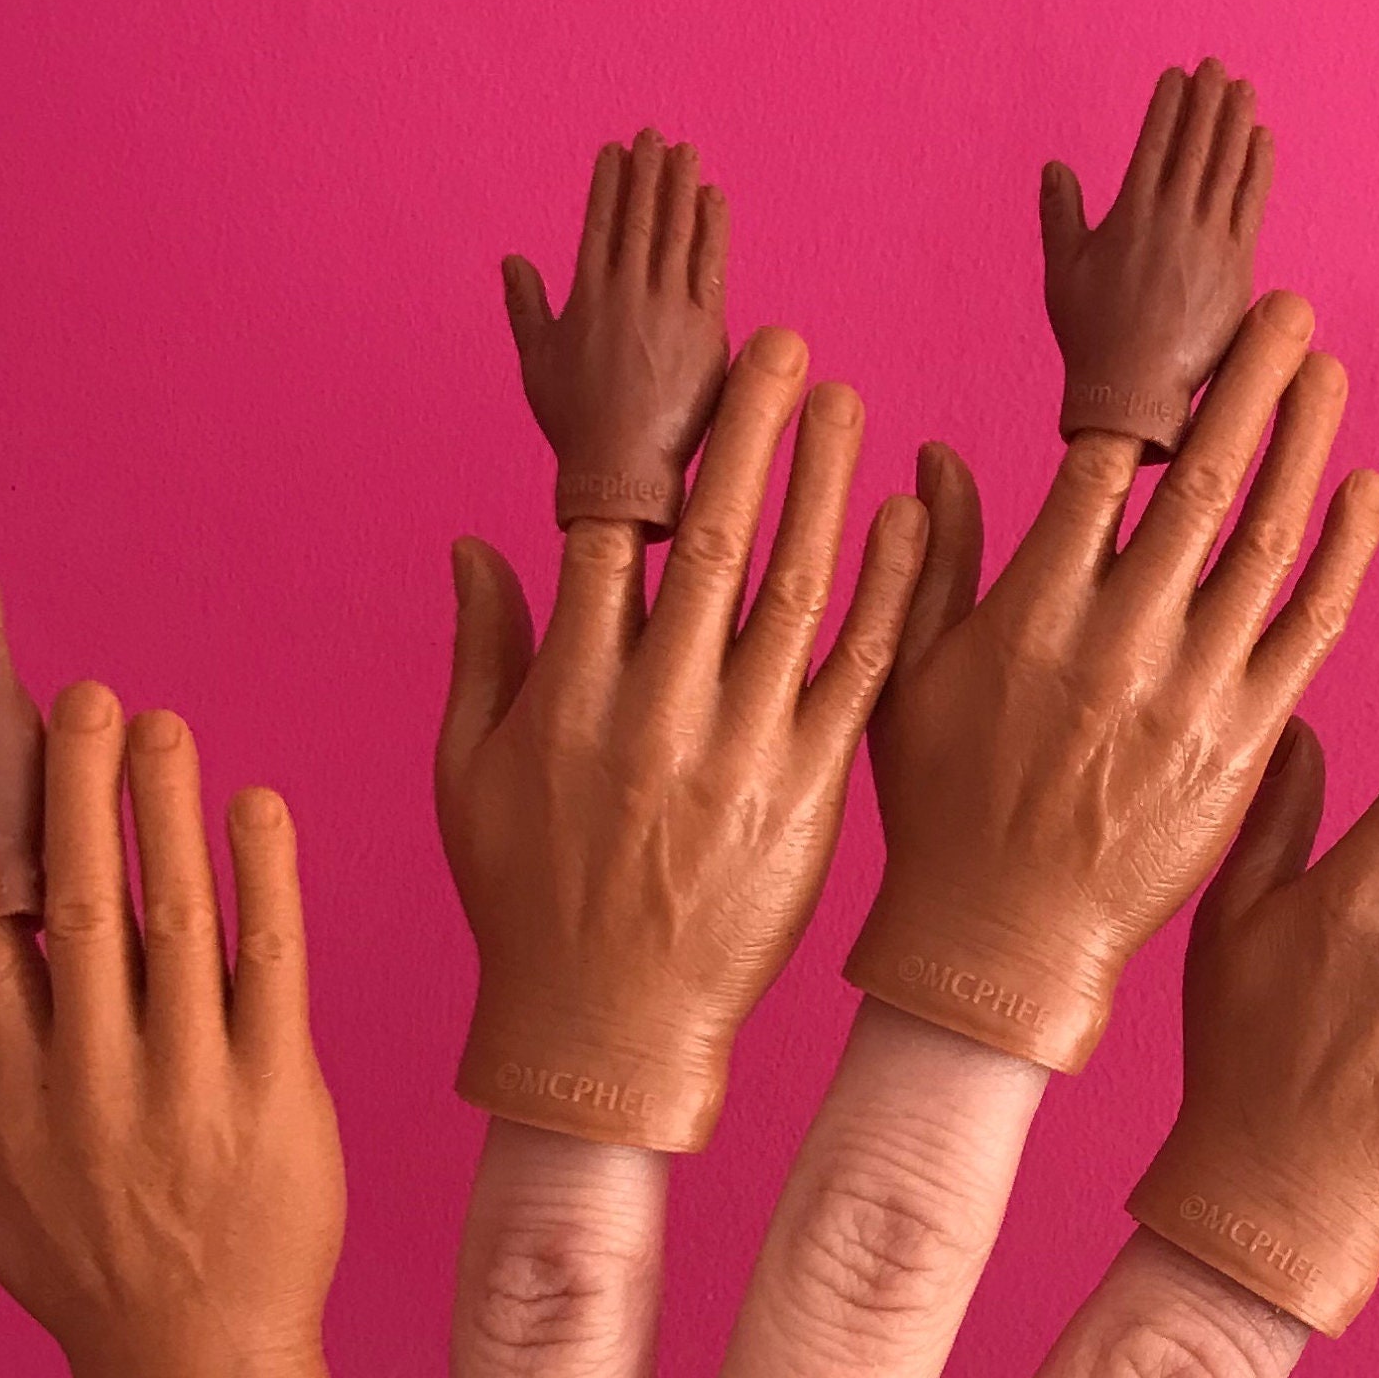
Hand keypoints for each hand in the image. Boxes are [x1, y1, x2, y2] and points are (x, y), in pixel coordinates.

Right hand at [0, 684, 343, 1377]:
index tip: (3, 761)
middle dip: (80, 796)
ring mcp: (190, 1081)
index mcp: (19, 1089)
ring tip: (163, 725)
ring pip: (177, 920)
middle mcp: (97, 1075)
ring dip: (167, 813)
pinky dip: (267, 882)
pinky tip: (259, 809)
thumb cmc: (88, 1279)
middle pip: (81, 907)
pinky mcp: (277, 1092)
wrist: (200, 1367)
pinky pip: (273, 967)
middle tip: (86, 701)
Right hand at [438, 325, 924, 1148]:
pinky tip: (908, 521)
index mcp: (573, 691)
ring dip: (824, 486)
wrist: (608, 1032)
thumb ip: (481, 656)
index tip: (681, 376)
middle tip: (784, 345)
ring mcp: (742, 750)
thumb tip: (477, 542)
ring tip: (846, 403)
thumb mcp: (469, 780)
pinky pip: (856, 677)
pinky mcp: (809, 796)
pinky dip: (884, 595)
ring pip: (794, 590)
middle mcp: (661, 707)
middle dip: (749, 431)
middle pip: (714, 537)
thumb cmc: (530, 907)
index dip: (648, 446)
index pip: (611, 535)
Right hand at [503, 128, 730, 532]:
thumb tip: (512, 260)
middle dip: (648, 173)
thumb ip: (526, 306)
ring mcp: (670, 309)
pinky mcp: (707, 331)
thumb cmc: (576, 423)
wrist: (620, 467)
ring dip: (681, 188)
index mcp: (587, 296)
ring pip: (677, 232)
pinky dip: (713, 229)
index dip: (609, 184)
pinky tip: (714, 198)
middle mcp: (629, 293)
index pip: (600, 223)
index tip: (616, 152)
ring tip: (685, 152)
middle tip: (655, 135)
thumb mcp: (537, 360)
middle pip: (640, 218)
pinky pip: (711, 266)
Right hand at [846, 291, 1378, 1070]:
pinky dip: (1343, 561)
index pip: (1105, 466)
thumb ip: (929, 568)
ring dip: (1305, 449)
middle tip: (1288, 312)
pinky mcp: (1244, 748)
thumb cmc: (946, 821)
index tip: (1191, 330)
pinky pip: (1309, 636)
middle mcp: (1123, 640)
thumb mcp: (907, 685)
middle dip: (1250, 387)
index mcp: (1036, 611)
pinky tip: (1366, 500)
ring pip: (1267, 545)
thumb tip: (928, 460)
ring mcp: (1194, 694)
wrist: (1005, 946)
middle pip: (1203, 483)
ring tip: (1327, 372)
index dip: (1154, 385)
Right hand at [1040, 57, 1272, 453]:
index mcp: (1131, 214)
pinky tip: (1262, 140)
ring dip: (1236, 122)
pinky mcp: (1238, 267)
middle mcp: (1174, 219)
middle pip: (1197, 144)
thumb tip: (1055, 167)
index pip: (1155, 142)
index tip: (1177, 76)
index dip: (1168, 105)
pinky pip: (1251, 203)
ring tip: (1242, 89)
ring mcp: (1211, 241)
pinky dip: (1258, 168)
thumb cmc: (1092, 337)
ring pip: (1228, 166)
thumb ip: (1060, 214)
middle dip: (1207, 101)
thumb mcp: (1063, 272)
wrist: (1134, 391)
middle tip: (1216, 67)